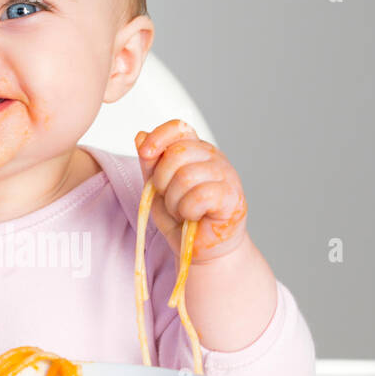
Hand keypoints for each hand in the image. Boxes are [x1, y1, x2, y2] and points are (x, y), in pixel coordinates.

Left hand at [135, 120, 247, 262]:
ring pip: (186, 177)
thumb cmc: (182, 217)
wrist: (202, 247)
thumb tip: (140, 135)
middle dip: (162, 181)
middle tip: (169, 199)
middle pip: (176, 153)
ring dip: (174, 201)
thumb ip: (149, 163)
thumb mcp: (157, 188)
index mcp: (195, 150)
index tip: (145, 153)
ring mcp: (227, 175)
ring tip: (181, 211)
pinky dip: (188, 211)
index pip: (178, 128)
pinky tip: (194, 217)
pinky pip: (200, 196)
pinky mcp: (233, 197)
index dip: (158, 137)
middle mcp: (213, 157)